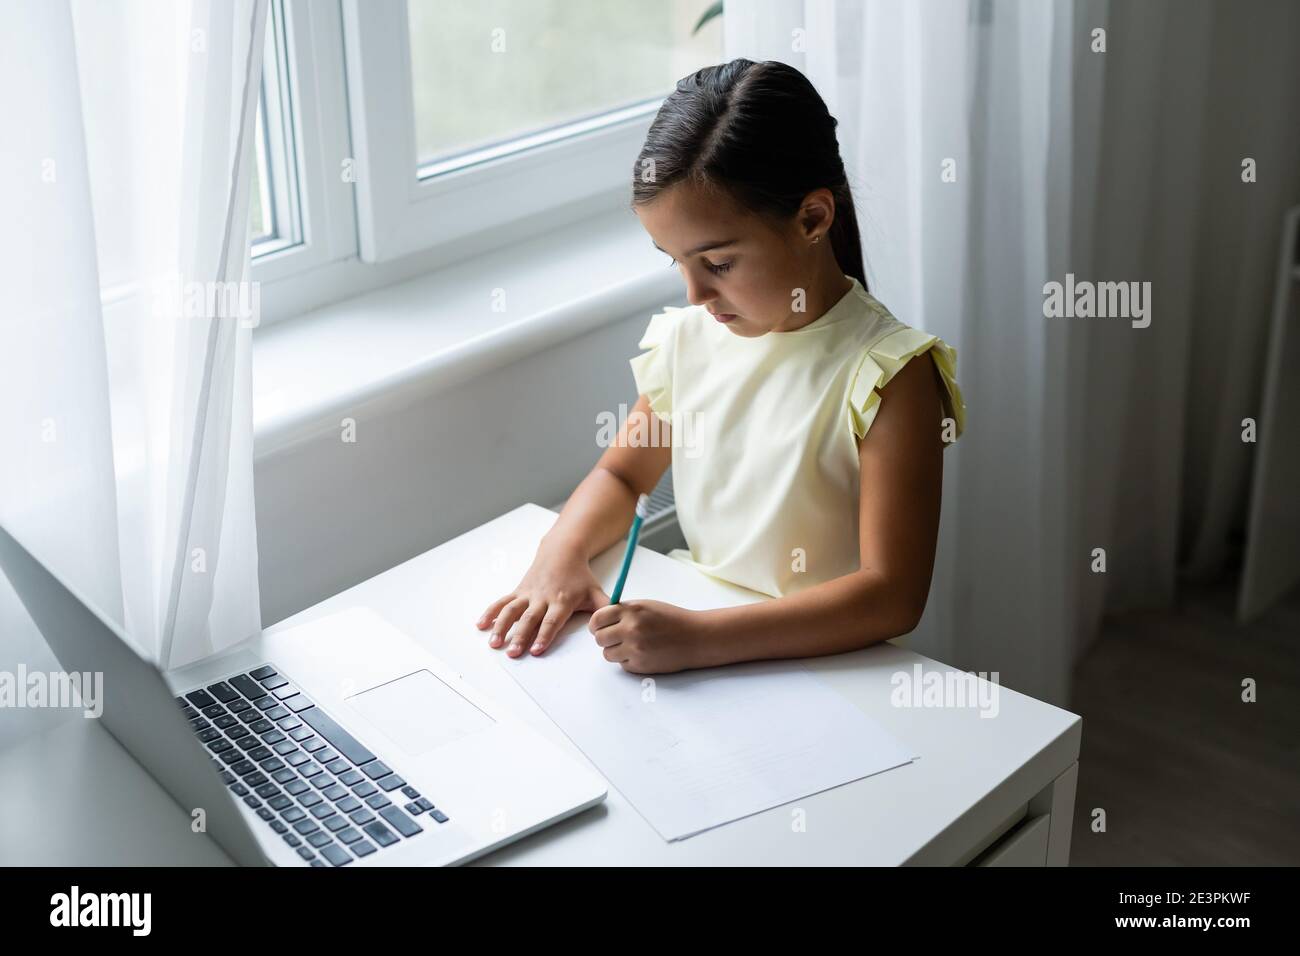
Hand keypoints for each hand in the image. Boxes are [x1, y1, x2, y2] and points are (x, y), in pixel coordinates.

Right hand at [476, 540, 608, 657]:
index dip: (544, 635)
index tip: (536, 650)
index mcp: (561, 600)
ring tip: (494, 643)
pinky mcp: (519, 591)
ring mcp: (528, 594)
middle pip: (529, 619)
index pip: (552, 621)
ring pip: (512, 611)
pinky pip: (502, 602)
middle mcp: (542, 597)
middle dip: (520, 636)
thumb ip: (605, 609)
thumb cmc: (580, 576)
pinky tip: (481, 625)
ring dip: (501, 627)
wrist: (562, 551)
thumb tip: (614, 624)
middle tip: (513, 653)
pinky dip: (491, 612)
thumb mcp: (595, 591)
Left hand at [588, 600, 706, 673]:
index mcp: (631, 611)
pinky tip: (642, 652)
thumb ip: (623, 611)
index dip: (596, 624)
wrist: (695, 637)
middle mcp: (631, 629)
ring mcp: (635, 649)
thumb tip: (601, 621)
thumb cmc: (672, 619)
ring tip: (630, 645)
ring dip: (615, 650)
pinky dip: (627, 660)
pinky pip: (622, 664)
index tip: (599, 627)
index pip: (597, 619)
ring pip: (607, 654)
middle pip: (599, 639)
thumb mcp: (646, 606)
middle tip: (615, 637)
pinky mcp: (640, 665)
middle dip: (604, 638)